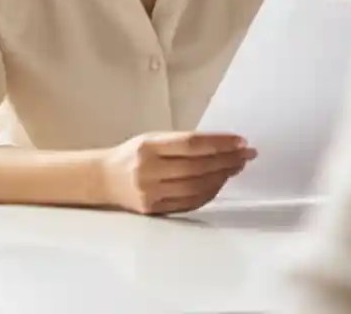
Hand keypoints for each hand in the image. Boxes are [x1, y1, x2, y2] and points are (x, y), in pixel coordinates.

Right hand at [99, 132, 257, 214]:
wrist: (104, 179)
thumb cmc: (134, 155)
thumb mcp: (153, 140)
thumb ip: (183, 143)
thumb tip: (223, 146)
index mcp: (148, 147)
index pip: (191, 144)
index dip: (220, 143)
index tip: (241, 142)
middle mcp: (148, 171)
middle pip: (198, 167)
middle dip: (228, 160)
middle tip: (246, 154)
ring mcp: (151, 193)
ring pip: (197, 187)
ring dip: (222, 177)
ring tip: (236, 167)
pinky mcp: (155, 210)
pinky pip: (190, 202)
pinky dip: (210, 192)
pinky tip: (220, 182)